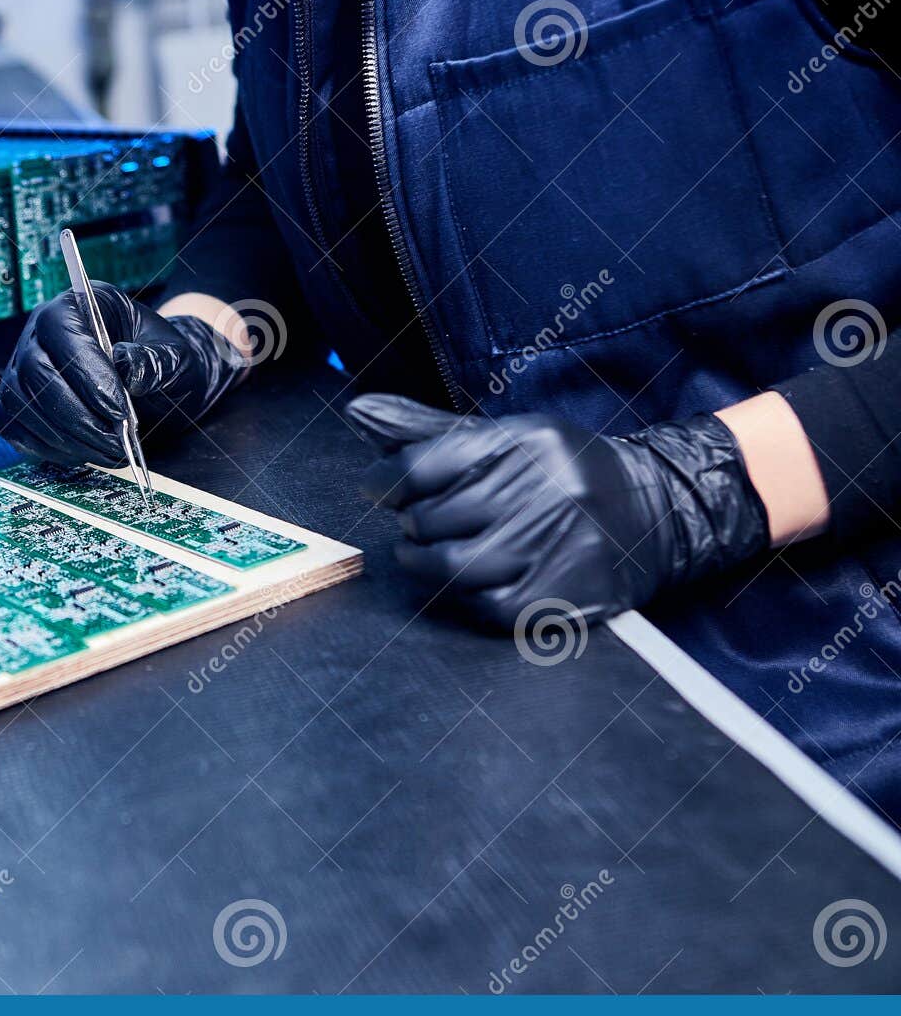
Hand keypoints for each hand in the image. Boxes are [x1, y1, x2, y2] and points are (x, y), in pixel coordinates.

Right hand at [0, 281, 244, 465]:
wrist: (153, 385)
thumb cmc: (159, 362)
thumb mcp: (174, 355)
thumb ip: (155, 360)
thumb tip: (125, 366)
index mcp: (76, 304)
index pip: (61, 329)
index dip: (86, 372)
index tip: (119, 411)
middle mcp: (39, 333)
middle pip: (35, 371)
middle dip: (78, 415)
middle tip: (116, 441)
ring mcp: (22, 369)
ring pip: (22, 405)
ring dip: (67, 437)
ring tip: (110, 451)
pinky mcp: (18, 404)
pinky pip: (16, 429)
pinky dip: (50, 447)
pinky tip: (87, 451)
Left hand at [346, 395, 769, 626]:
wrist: (656, 513)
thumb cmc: (562, 472)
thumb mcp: (508, 435)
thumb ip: (430, 429)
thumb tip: (359, 411)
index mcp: (526, 440)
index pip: (423, 464)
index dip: (386, 480)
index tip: (378, 488)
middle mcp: (546, 489)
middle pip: (432, 518)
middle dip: (412, 523)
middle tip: (415, 524)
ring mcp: (558, 544)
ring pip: (452, 567)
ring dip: (423, 563)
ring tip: (423, 552)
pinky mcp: (566, 593)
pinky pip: (485, 605)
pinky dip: (463, 596)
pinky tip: (465, 579)